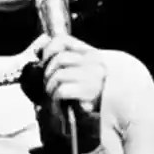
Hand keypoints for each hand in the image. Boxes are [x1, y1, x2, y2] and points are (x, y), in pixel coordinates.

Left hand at [37, 35, 106, 152]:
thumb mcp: (81, 72)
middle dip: (48, 74)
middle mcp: (94, 62)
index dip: (48, 49)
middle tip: (49, 86)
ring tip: (54, 97)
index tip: (42, 60)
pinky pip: (62, 90)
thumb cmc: (93, 94)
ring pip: (58, 75)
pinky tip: (59, 106)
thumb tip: (38, 49)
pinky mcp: (89, 92)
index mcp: (92, 54)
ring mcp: (93, 76)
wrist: (115, 113)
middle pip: (58, 59)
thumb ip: (64, 59)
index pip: (63, 40)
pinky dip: (55, 100)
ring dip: (50, 88)